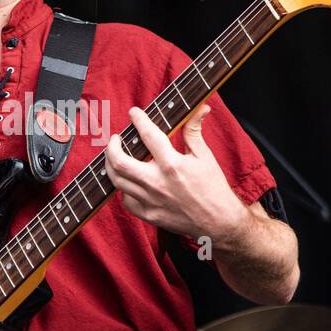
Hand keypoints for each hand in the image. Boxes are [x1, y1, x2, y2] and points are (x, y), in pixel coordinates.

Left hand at [104, 104, 247, 243]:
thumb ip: (194, 131)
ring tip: (115, 156)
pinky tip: (128, 181)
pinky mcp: (149, 215)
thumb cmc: (213, 188)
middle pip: (119, 162)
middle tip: (116, 138)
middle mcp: (157, 183)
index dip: (138, 120)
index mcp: (172, 164)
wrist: (219, 222)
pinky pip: (126, 201)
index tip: (134, 113)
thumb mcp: (205, 157)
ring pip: (117, 181)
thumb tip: (200, 108)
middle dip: (112, 146)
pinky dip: (123, 189)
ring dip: (111, 165)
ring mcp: (151, 200)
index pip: (148, 135)